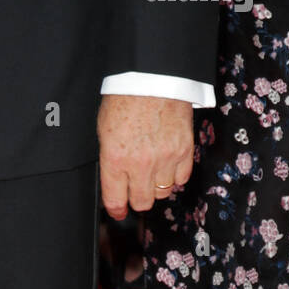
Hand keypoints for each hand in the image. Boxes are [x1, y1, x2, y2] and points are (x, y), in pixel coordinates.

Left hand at [97, 94, 193, 218]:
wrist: (152, 78)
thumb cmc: (125, 98)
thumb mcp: (104, 128)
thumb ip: (110, 158)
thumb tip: (114, 180)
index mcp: (115, 157)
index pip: (115, 199)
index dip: (116, 209)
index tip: (117, 210)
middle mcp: (140, 163)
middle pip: (141, 202)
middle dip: (135, 198)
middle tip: (134, 189)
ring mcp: (164, 158)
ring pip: (162, 193)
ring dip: (156, 185)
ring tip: (152, 170)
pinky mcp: (184, 151)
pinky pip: (181, 179)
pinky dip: (174, 175)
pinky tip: (167, 164)